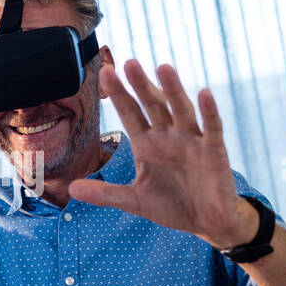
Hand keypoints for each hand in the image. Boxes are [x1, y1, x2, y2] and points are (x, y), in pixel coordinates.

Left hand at [68, 59, 255, 248]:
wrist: (205, 222)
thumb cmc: (171, 206)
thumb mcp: (134, 200)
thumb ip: (105, 193)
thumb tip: (72, 189)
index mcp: (147, 143)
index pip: (130, 113)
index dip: (118, 95)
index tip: (104, 73)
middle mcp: (168, 136)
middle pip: (152, 105)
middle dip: (141, 85)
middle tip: (128, 63)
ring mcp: (191, 140)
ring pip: (180, 110)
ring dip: (173, 90)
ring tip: (163, 68)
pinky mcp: (214, 151)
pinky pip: (211, 128)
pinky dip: (209, 111)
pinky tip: (204, 94)